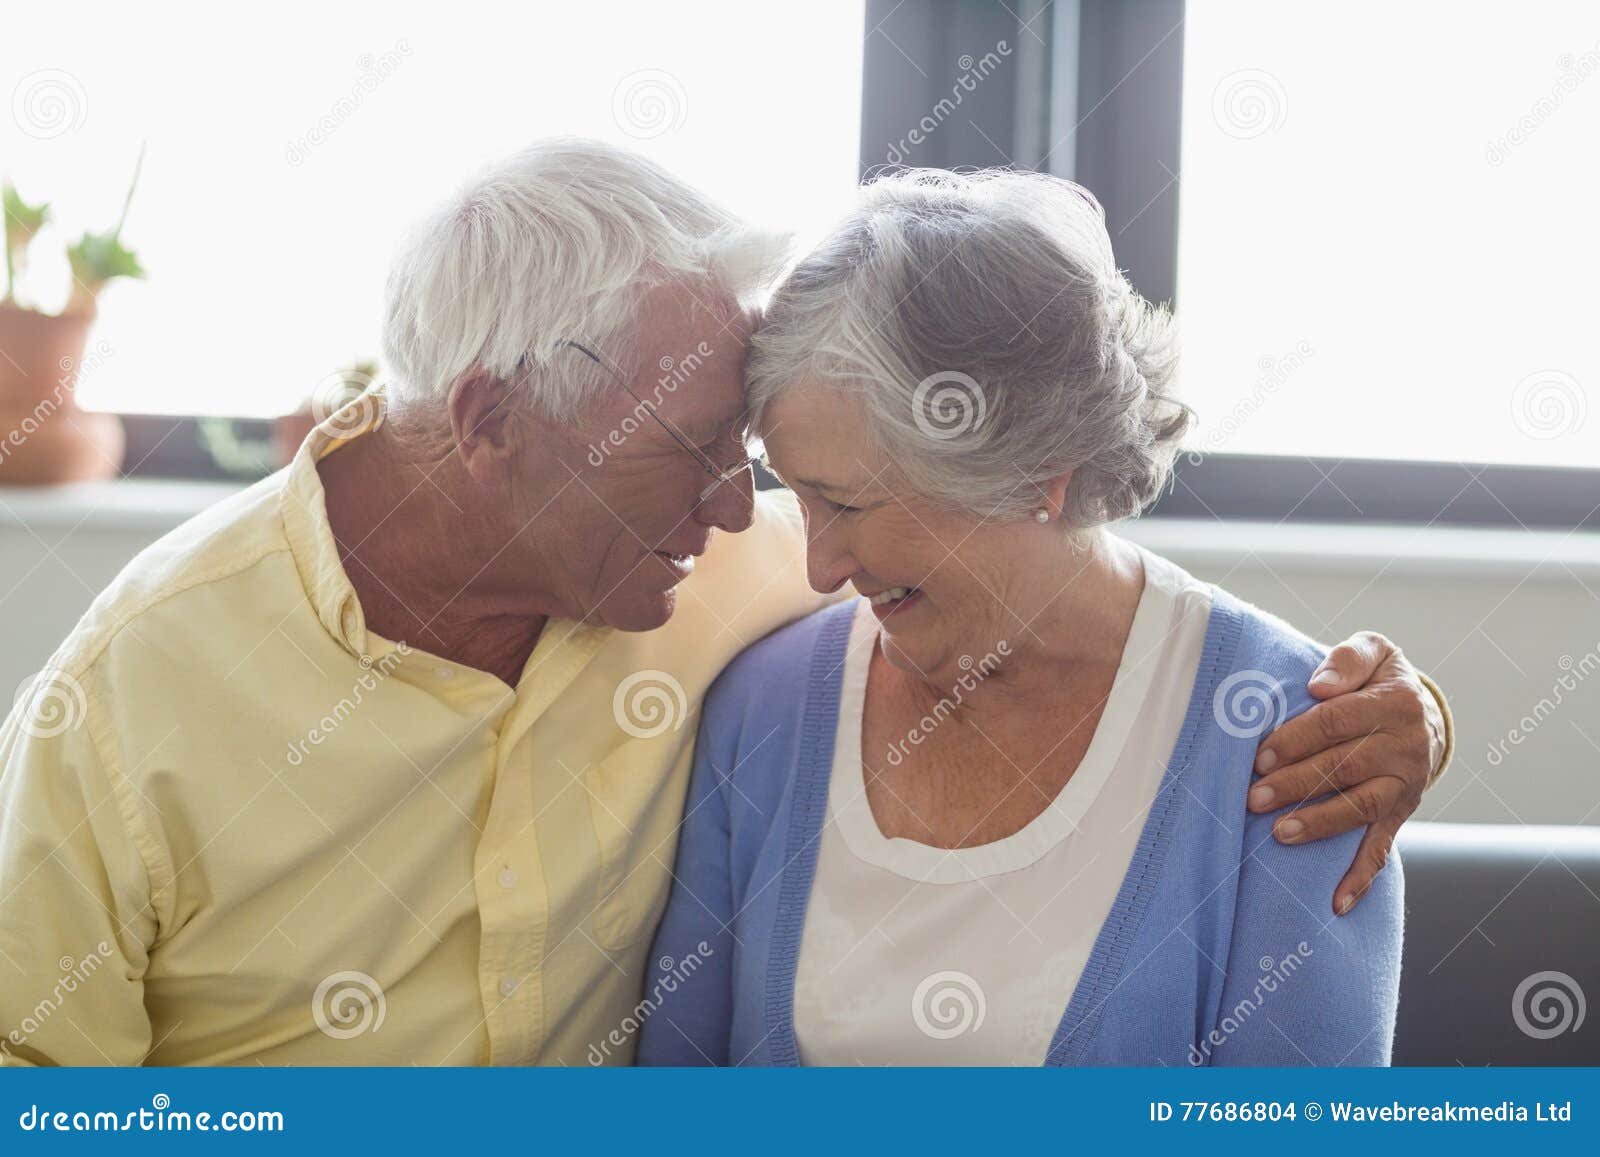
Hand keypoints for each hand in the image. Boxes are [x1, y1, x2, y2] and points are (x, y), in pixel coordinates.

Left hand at [1248, 631, 1447, 916]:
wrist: (1426, 713)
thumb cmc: (1380, 679)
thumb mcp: (1375, 651)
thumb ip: (1348, 659)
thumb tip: (1319, 686)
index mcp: (1394, 702)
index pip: (1336, 722)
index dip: (1296, 739)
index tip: (1260, 756)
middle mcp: (1405, 746)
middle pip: (1343, 767)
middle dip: (1296, 784)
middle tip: (1253, 797)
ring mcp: (1405, 785)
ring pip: (1359, 807)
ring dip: (1319, 824)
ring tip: (1279, 834)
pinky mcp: (1401, 813)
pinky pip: (1381, 848)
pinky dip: (1360, 878)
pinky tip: (1336, 902)